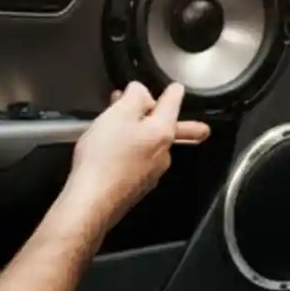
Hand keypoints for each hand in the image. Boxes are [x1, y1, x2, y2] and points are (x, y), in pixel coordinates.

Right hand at [61, 82, 209, 226]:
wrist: (92, 201)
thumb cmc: (105, 156)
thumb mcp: (119, 114)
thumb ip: (135, 96)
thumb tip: (143, 93)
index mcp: (163, 132)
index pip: (172, 104)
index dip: (173, 92)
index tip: (177, 88)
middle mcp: (163, 154)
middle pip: (172, 132)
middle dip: (178, 124)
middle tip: (198, 127)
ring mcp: (151, 173)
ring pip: (153, 147)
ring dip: (141, 133)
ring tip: (121, 127)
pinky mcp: (136, 187)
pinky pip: (139, 162)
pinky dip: (131, 151)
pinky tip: (113, 151)